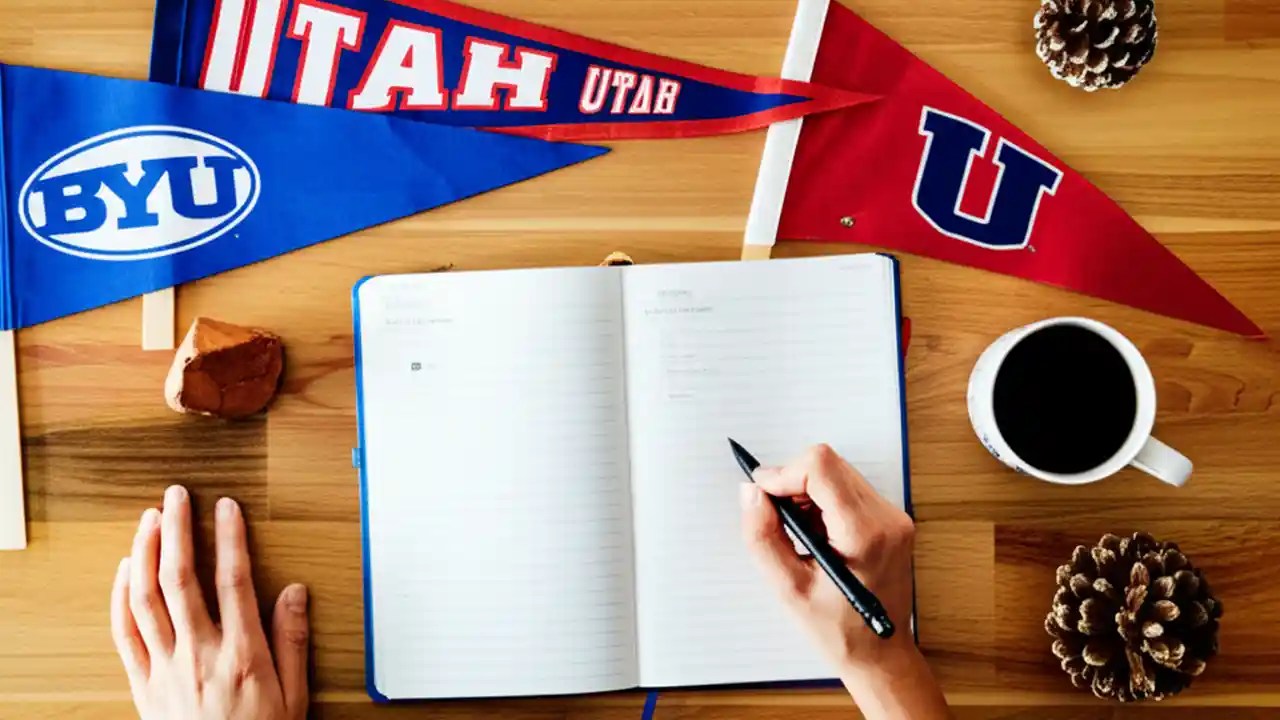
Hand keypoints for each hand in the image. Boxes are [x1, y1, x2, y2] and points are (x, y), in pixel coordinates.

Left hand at [110, 486, 309, 719]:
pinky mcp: (143, 684)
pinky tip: (126, 570)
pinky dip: (122, 596)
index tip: (226, 507)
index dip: (229, 538)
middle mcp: (198, 656)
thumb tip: (294, 592)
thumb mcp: (295, 696)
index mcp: (242, 656)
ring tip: (150, 520)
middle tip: (177, 496)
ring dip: (145, 553)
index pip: (234, 582)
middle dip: (177, 530)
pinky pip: (125, 633)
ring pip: (146, 599)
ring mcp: (165, 669)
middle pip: (181, 580)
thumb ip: (293, 641)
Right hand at [740, 444, 950, 719]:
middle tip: (777, 519)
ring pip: (837, 473)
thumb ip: (763, 536)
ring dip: (807, 494)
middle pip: (829, 464)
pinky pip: (848, 489)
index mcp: (865, 534)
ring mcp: (893, 517)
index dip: (783, 473)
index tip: (762, 494)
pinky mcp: (890, 520)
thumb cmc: (841, 632)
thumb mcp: (789, 589)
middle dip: (793, 483)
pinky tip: (816, 537)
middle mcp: (887, 518)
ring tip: (798, 536)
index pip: (821, 467)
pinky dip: (822, 502)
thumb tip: (751, 493)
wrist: (879, 655)